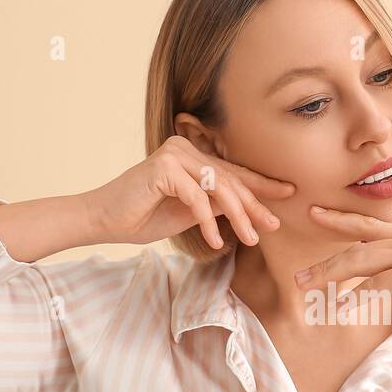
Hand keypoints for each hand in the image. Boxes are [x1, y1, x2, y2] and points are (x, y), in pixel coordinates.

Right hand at [86, 136, 295, 247]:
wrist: (104, 220)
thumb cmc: (142, 217)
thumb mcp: (189, 213)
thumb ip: (215, 205)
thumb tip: (249, 209)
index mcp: (192, 158)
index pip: (232, 173)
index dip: (261, 184)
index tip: (288, 193)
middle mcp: (185, 150)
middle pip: (230, 180)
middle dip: (255, 205)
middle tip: (274, 225)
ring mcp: (174, 155)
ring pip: (219, 188)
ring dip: (238, 216)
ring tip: (252, 239)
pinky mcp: (164, 167)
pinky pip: (197, 198)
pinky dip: (208, 222)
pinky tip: (216, 242)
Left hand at [293, 206, 391, 357]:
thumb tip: (367, 263)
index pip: (371, 226)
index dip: (341, 219)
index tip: (315, 214)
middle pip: (361, 242)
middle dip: (327, 251)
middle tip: (299, 268)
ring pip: (362, 261)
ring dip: (329, 274)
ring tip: (304, 285)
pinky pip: (374, 287)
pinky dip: (354, 299)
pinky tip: (337, 309)